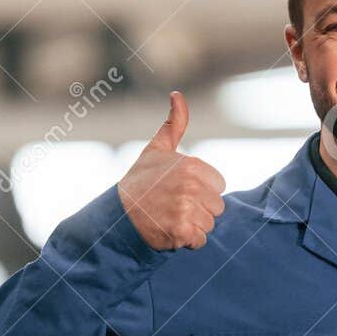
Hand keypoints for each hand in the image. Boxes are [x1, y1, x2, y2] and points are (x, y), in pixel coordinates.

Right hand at [118, 91, 226, 250]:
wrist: (117, 214)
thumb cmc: (139, 182)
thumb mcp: (156, 149)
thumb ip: (174, 124)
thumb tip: (177, 95)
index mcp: (191, 166)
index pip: (219, 186)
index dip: (202, 190)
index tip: (179, 190)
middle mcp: (191, 187)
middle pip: (217, 207)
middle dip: (199, 209)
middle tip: (173, 206)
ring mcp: (187, 210)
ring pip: (209, 224)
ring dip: (193, 226)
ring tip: (170, 218)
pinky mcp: (182, 232)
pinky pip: (200, 241)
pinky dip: (187, 241)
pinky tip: (170, 231)